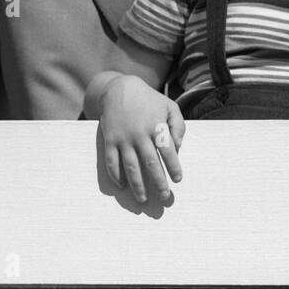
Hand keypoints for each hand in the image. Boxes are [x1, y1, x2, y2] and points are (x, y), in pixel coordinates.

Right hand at [95, 75, 185, 203]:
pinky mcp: (110, 140)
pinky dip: (115, 175)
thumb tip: (178, 146)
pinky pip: (111, 161)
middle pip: (150, 163)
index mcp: (156, 126)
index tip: (178, 179)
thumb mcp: (170, 106)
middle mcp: (140, 134)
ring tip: (142, 199)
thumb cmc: (149, 100)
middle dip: (158, 182)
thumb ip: (179, 125)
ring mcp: (123, 138)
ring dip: (137, 185)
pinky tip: (122, 186)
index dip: (173, 166)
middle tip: (164, 198)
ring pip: (130, 166)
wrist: (119, 89)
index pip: (168, 150)